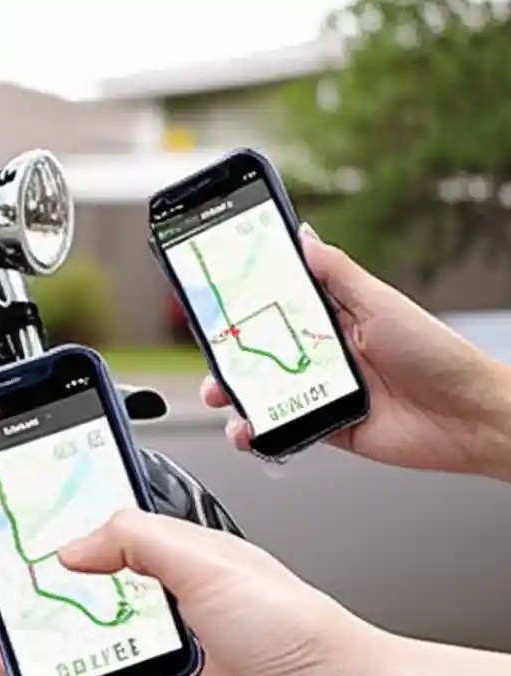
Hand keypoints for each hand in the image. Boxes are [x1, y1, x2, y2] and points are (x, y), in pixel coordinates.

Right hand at [0, 510, 385, 675]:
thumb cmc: (297, 625)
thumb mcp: (209, 556)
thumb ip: (133, 538)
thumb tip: (70, 544)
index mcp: (163, 555)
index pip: (79, 530)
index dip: (28, 526)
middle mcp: (148, 603)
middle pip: (55, 593)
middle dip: (4, 592)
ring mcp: (144, 655)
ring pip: (59, 645)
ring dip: (14, 642)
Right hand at [204, 223, 510, 480]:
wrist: (469, 417)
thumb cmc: (437, 354)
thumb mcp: (381, 302)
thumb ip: (337, 273)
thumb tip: (304, 237)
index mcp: (336, 318)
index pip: (278, 305)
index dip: (244, 304)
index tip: (214, 303)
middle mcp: (325, 353)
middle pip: (260, 350)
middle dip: (228, 354)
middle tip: (212, 354)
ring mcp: (323, 391)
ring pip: (263, 392)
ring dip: (235, 395)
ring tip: (223, 395)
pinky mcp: (326, 426)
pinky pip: (281, 429)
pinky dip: (257, 432)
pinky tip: (248, 429)